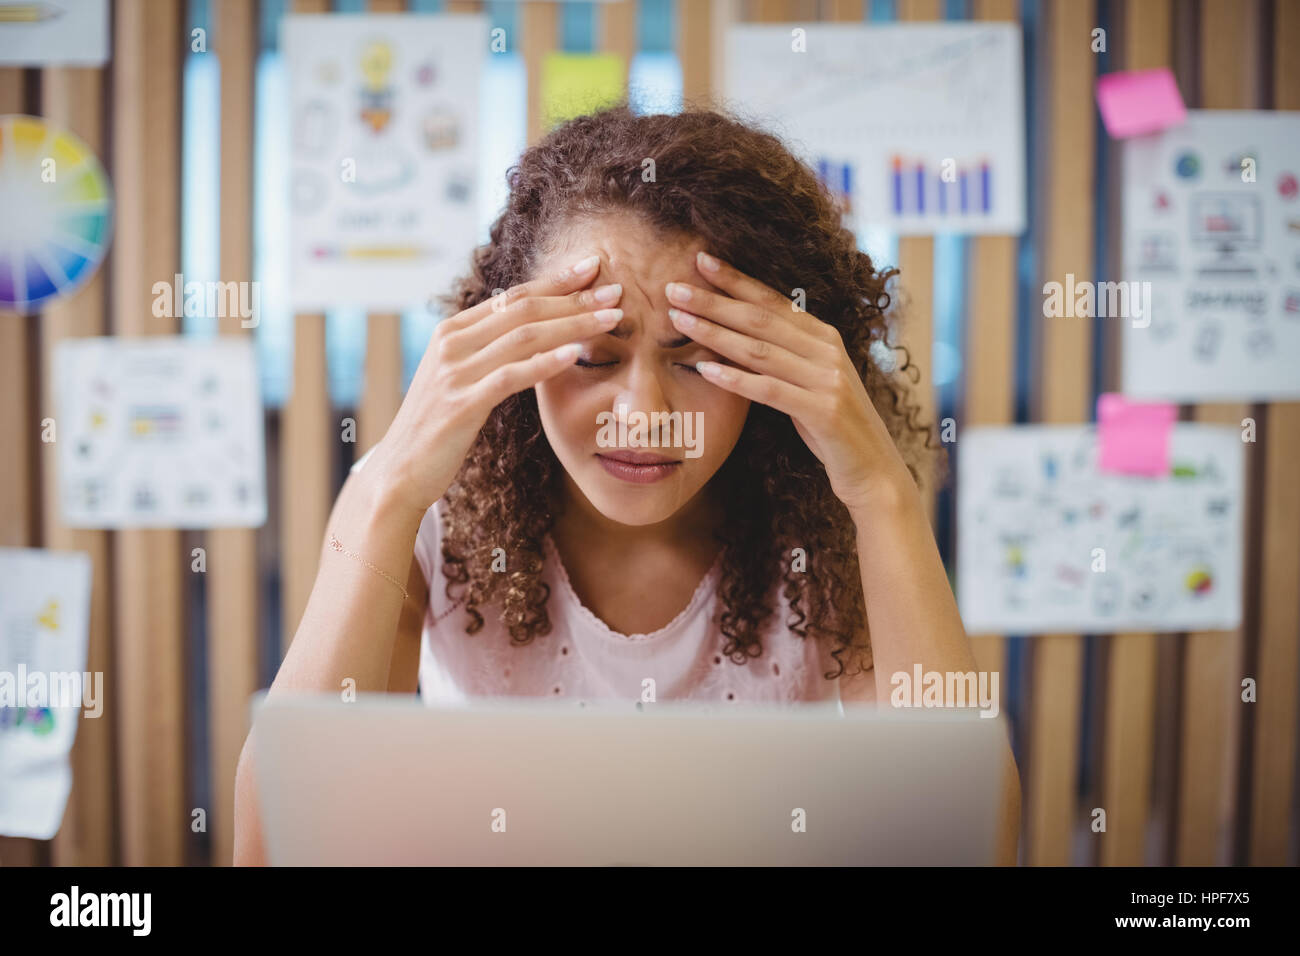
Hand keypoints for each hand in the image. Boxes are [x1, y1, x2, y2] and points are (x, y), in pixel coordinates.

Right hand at [367, 253, 624, 517]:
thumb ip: (489, 352)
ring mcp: (454, 373)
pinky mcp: (461, 405)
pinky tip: (573, 356)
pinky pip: (509, 377)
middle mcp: (451, 343)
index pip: (512, 296)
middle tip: (615, 292)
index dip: (556, 281)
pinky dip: (543, 364)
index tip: (594, 269)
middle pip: (522, 309)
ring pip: (523, 337)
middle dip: (573, 298)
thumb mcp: (461, 377)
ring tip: (610, 319)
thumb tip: (536, 333)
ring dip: (572, 325)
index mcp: (453, 330)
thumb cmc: (439, 426)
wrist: (400, 470)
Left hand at [665, 251, 914, 515]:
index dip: (735, 279)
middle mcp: (827, 350)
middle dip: (714, 301)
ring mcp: (828, 379)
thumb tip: (733, 333)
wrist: (873, 469)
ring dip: (716, 333)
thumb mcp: (807, 382)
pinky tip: (706, 369)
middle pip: (760, 319)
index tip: (699, 260)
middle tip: (674, 288)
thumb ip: (781, 356)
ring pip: (760, 350)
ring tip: (679, 321)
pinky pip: (770, 391)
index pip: (772, 300)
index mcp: (823, 336)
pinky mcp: (824, 411)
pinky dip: (736, 379)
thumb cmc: (831, 427)